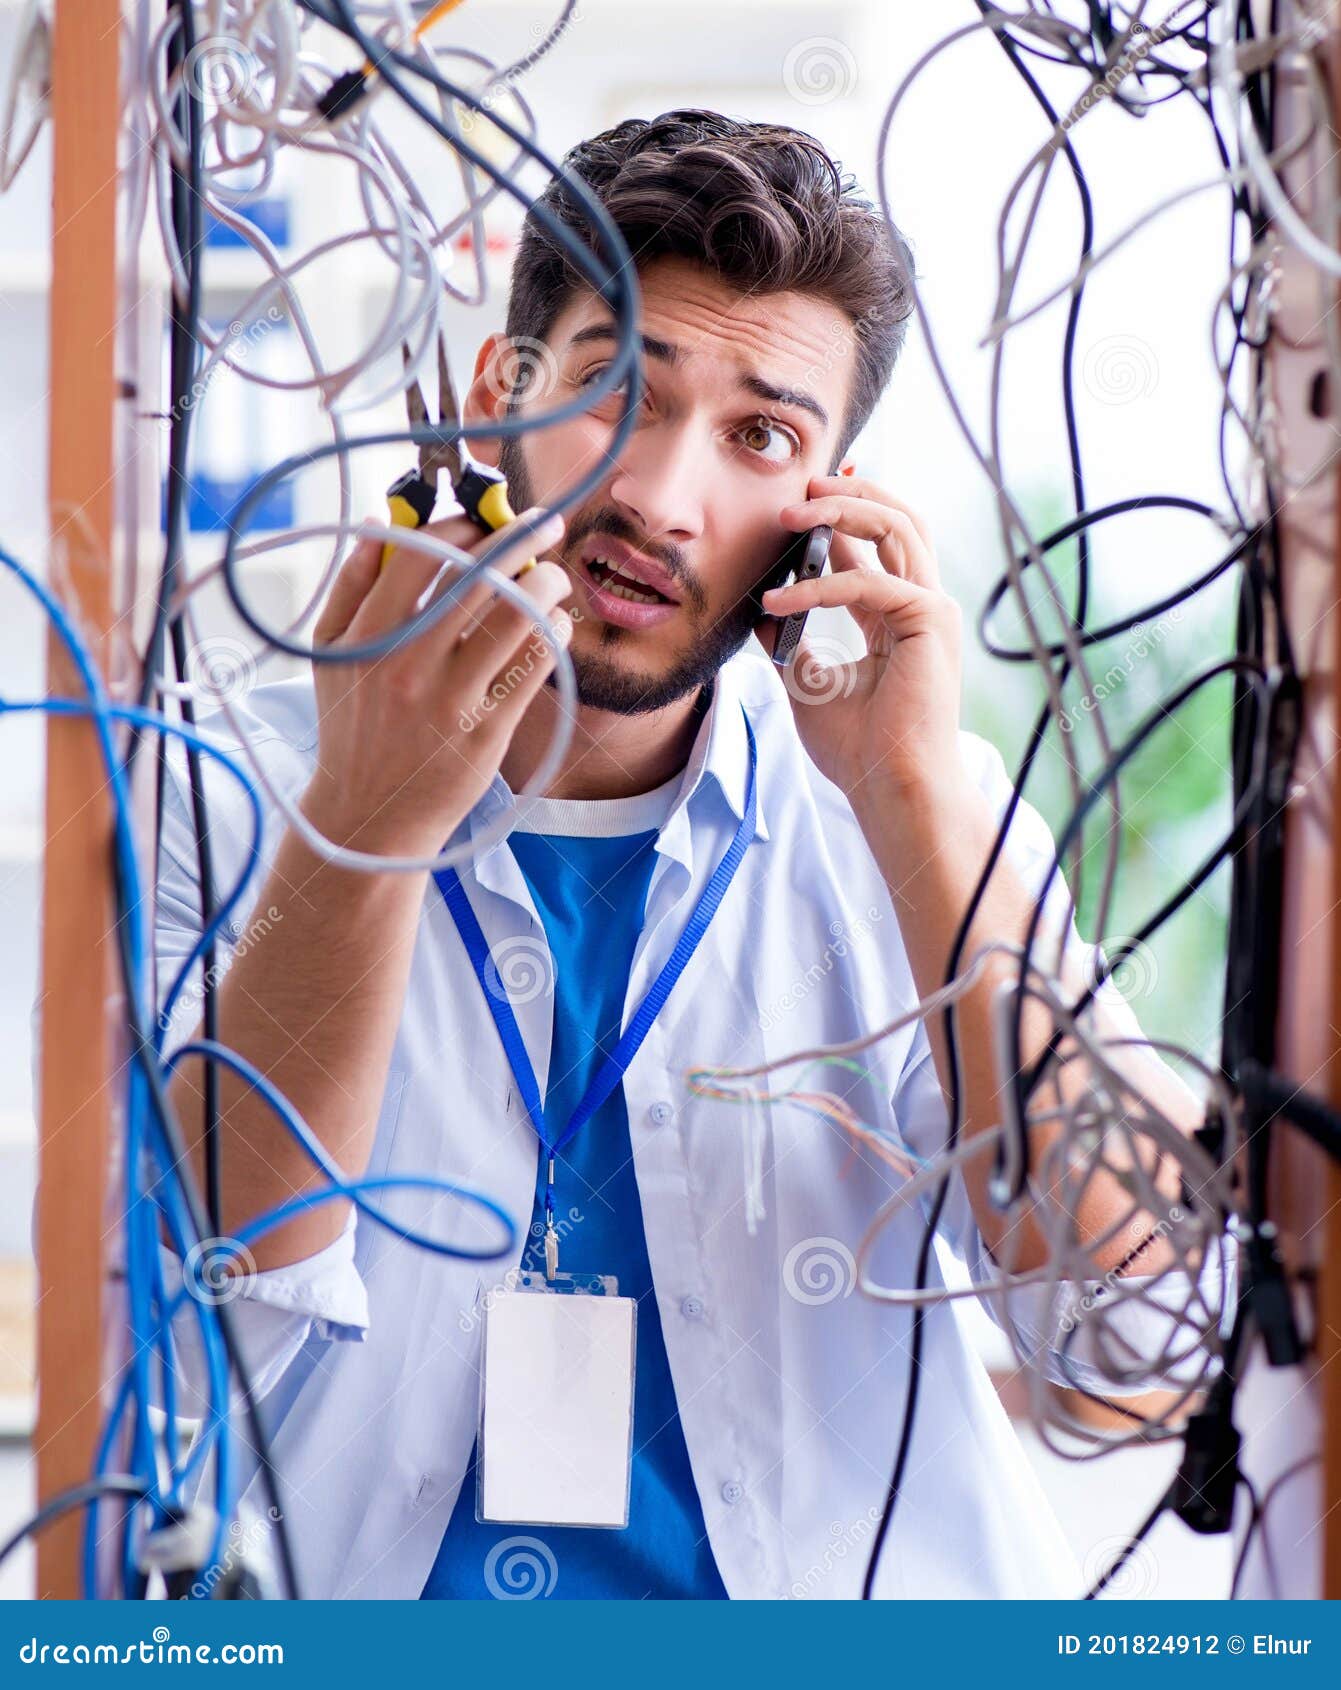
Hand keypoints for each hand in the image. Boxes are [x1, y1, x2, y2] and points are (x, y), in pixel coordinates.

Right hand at [302, 507, 572, 856]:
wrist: (369, 815)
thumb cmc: (353, 725)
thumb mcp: (331, 654)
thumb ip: (350, 586)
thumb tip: (380, 519)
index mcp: (366, 635)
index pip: (421, 553)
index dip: (461, 524)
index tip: (483, 519)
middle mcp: (407, 663)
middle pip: (477, 575)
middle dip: (519, 537)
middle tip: (544, 522)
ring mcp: (449, 699)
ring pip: (515, 616)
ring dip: (546, 583)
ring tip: (554, 576)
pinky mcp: (485, 733)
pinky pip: (532, 667)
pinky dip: (552, 634)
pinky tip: (555, 625)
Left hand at [759, 475, 964, 801]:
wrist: (890, 788)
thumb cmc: (858, 748)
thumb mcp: (806, 681)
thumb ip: (790, 638)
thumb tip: (759, 607)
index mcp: (898, 617)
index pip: (876, 545)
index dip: (843, 513)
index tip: (801, 496)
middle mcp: (921, 606)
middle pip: (897, 520)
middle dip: (848, 495)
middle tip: (799, 487)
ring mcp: (931, 611)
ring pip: (896, 528)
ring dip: (841, 513)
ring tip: (789, 515)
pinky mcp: (929, 622)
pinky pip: (869, 583)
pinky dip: (819, 587)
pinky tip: (778, 600)